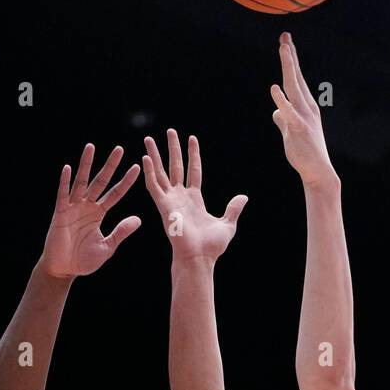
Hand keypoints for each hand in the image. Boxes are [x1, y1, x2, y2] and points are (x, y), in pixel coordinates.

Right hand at [43, 144, 140, 277]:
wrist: (64, 270)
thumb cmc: (83, 260)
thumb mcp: (107, 246)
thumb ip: (121, 232)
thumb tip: (139, 219)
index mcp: (98, 213)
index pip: (115, 193)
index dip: (125, 181)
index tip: (137, 167)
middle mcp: (87, 206)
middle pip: (100, 182)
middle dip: (110, 166)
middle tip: (120, 149)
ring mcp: (73, 208)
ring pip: (81, 182)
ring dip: (86, 164)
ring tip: (91, 147)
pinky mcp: (60, 213)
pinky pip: (63, 195)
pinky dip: (65, 182)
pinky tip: (68, 168)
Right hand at [142, 130, 247, 262]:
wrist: (199, 257)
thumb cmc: (211, 247)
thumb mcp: (227, 224)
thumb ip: (233, 209)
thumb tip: (243, 197)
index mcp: (194, 200)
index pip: (193, 171)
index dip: (193, 155)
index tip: (192, 138)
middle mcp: (180, 198)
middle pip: (175, 167)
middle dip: (172, 149)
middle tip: (169, 131)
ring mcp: (170, 201)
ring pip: (160, 173)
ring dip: (155, 155)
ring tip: (149, 138)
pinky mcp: (163, 207)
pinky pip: (153, 186)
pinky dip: (149, 172)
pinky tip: (145, 158)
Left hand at [270, 33, 338, 190]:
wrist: (317, 171)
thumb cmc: (305, 152)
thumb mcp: (291, 132)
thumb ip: (283, 120)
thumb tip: (276, 112)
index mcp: (305, 106)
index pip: (296, 79)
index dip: (291, 61)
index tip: (286, 43)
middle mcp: (306, 107)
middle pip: (296, 77)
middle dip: (290, 56)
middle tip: (285, 36)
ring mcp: (303, 117)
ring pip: (294, 88)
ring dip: (289, 68)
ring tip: (284, 50)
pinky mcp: (298, 129)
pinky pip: (289, 112)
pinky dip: (282, 100)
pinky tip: (274, 89)